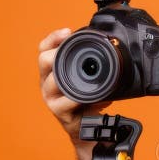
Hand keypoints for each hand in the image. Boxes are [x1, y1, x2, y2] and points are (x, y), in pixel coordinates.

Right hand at [38, 28, 110, 150]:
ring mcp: (51, 97)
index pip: (45, 49)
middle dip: (56, 51)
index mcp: (53, 71)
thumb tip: (115, 46)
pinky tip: (82, 96)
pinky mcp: (58, 111)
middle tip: (72, 48)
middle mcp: (48, 82)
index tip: (67, 31)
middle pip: (43, 60)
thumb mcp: (91, 79)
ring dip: (66, 74)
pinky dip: (74, 98)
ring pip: (52, 81)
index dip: (53, 38)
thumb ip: (95, 65)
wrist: (88, 127)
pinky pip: (63, 102)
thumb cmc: (89, 101)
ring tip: (81, 71)